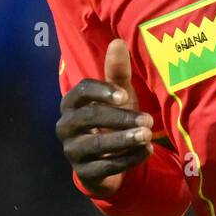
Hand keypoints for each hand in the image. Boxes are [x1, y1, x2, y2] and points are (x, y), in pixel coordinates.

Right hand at [55, 39, 153, 195]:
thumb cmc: (111, 122)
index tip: (124, 95)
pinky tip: (148, 152)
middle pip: (90, 118)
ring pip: (96, 145)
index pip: (81, 91)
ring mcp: (72, 151)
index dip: (102, 92)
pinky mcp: (83, 173)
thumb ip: (117, 73)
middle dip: (120, 118)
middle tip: (148, 120)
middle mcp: (66, 126)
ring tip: (148, 136)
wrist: (104, 164)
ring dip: (123, 140)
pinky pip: (106, 166)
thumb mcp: (117, 97)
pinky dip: (128, 159)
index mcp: (72, 104)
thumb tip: (118, 42)